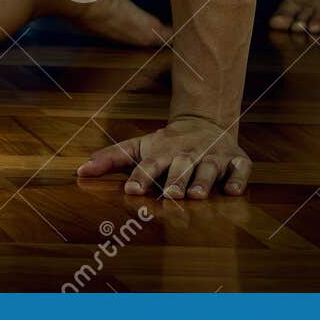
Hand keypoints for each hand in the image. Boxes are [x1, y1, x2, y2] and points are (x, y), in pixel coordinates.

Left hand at [76, 116, 250, 197]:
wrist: (204, 123)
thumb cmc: (165, 144)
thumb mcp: (137, 147)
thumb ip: (109, 159)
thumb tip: (79, 172)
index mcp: (161, 153)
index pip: (148, 165)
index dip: (140, 177)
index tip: (132, 190)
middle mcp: (186, 154)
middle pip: (180, 167)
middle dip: (175, 180)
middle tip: (170, 195)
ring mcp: (213, 156)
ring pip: (208, 169)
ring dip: (203, 181)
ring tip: (197, 195)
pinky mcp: (236, 160)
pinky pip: (240, 169)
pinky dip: (238, 178)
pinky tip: (233, 190)